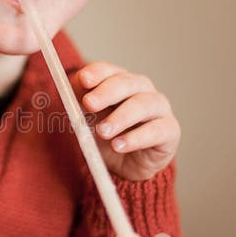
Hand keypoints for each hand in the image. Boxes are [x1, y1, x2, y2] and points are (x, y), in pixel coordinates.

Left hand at [74, 61, 179, 181]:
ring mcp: (159, 109)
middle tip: (89, 104)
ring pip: (143, 104)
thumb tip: (65, 89)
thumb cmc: (105, 135)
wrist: (124, 165)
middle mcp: (142, 90)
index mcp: (120, 82)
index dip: (97, 72)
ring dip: (121, 117)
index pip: (110, 70)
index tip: (83, 79)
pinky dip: (136, 138)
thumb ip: (77, 103)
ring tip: (103, 132)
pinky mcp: (170, 131)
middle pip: (128, 83)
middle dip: (107, 92)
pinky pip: (156, 130)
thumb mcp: (85, 119)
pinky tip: (119, 145)